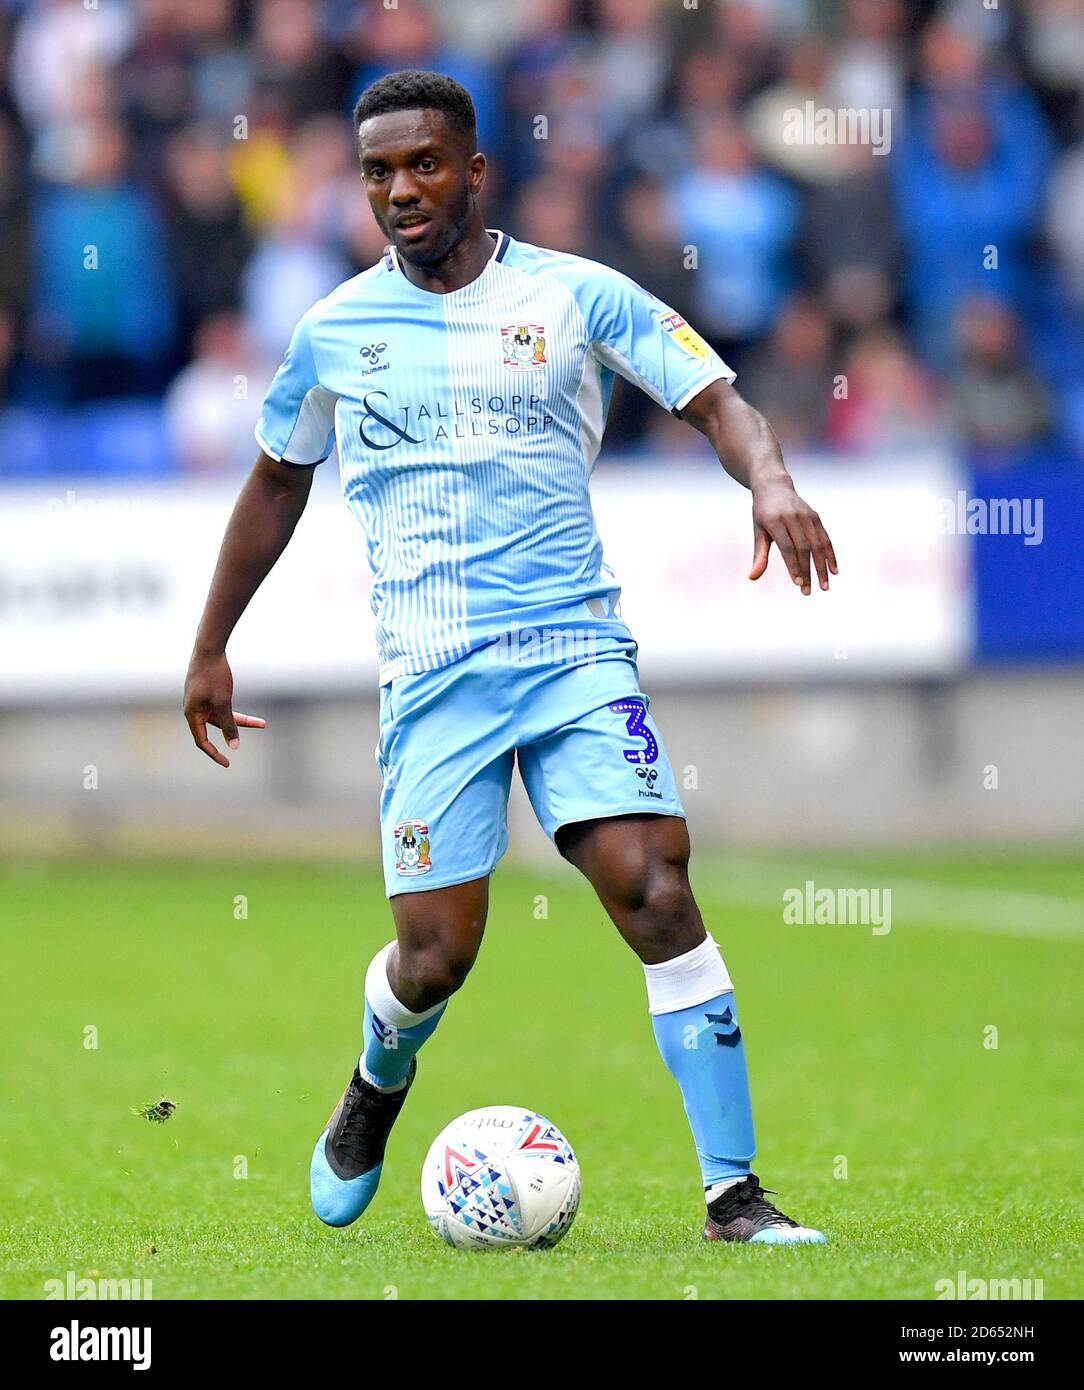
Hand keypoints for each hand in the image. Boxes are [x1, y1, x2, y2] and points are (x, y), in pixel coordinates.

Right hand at [183, 650, 265, 767]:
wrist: (208, 648)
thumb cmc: (213, 675)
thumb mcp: (224, 702)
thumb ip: (229, 725)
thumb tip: (234, 746)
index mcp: (192, 714)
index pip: (201, 741)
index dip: (214, 754)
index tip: (227, 764)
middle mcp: (194, 709)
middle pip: (215, 728)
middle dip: (235, 734)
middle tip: (244, 745)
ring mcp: (200, 700)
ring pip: (221, 717)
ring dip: (241, 720)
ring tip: (262, 723)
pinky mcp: (207, 692)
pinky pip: (222, 707)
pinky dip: (234, 711)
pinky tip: (248, 714)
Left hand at [749, 480, 837, 595]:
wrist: (774, 486)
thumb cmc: (762, 513)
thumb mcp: (758, 532)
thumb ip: (759, 555)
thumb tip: (752, 578)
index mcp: (775, 521)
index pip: (787, 547)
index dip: (793, 566)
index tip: (798, 583)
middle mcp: (793, 517)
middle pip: (804, 548)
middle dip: (808, 571)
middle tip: (808, 592)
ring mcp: (806, 516)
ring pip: (817, 544)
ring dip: (822, 567)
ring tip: (824, 586)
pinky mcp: (815, 517)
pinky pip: (825, 538)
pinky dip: (830, 555)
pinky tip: (834, 571)